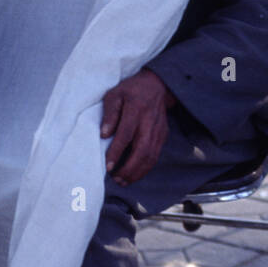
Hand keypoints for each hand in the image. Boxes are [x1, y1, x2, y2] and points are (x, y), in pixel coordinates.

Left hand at [100, 69, 175, 186]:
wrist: (157, 85)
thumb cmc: (132, 90)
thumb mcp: (115, 94)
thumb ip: (109, 113)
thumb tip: (104, 134)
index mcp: (136, 109)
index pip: (126, 134)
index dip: (117, 152)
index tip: (108, 166)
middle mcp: (149, 122)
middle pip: (142, 150)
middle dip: (129, 168)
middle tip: (116, 179)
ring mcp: (158, 130)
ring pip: (151, 156)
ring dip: (138, 172)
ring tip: (123, 181)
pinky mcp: (163, 136)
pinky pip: (155, 156)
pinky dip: (145, 168)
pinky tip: (134, 174)